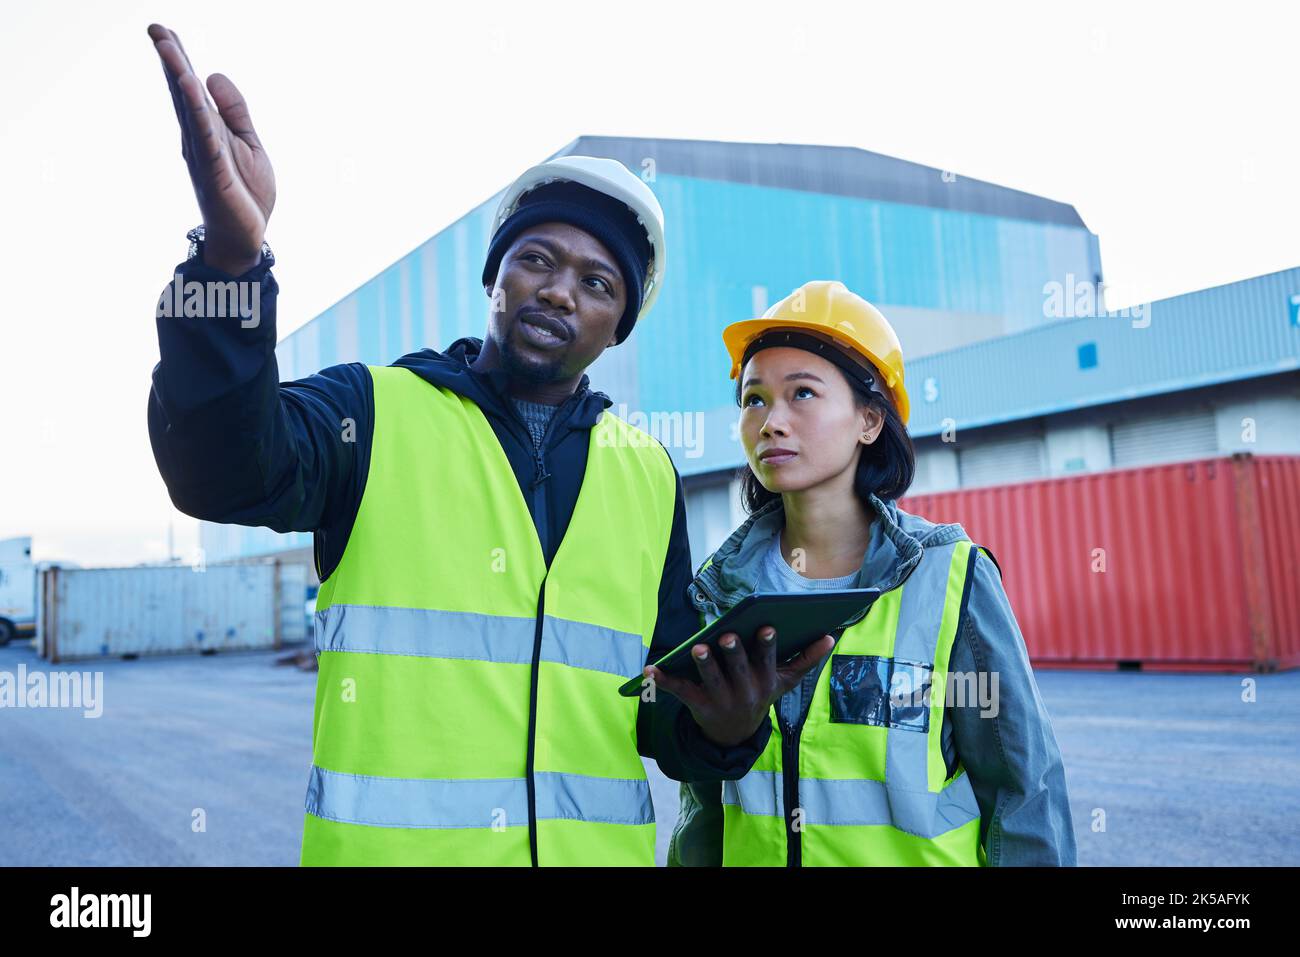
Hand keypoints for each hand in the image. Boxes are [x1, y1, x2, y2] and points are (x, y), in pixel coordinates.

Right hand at [148, 23, 274, 273]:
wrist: (247, 237)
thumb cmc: (245, 193)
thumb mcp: (248, 143)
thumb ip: (234, 111)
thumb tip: (213, 73)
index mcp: (208, 130)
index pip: (190, 89)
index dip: (178, 60)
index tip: (163, 31)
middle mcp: (199, 139)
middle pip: (182, 94)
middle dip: (171, 62)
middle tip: (155, 29)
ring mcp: (204, 156)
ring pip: (190, 112)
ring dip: (179, 80)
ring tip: (169, 49)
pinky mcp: (215, 173)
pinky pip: (206, 139)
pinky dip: (199, 114)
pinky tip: (193, 89)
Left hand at [645, 627, 835, 747]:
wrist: (735, 735)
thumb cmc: (760, 695)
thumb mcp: (785, 682)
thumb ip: (806, 660)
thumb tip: (830, 636)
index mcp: (765, 683)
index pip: (767, 661)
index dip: (766, 646)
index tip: (766, 627)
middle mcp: (744, 693)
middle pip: (738, 670)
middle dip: (733, 653)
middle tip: (728, 635)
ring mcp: (720, 701)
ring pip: (710, 681)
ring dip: (703, 664)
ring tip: (697, 647)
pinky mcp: (697, 706)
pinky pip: (679, 692)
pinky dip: (662, 681)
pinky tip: (650, 668)